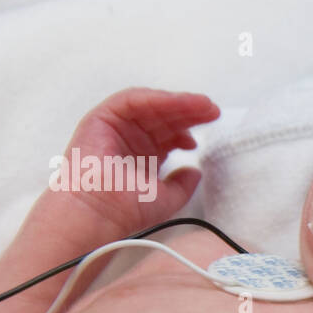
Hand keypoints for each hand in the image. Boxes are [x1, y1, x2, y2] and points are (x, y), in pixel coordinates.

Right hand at [52, 87, 219, 231]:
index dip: (191, 128)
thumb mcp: (166, 198)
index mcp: (144, 155)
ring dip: (177, 102)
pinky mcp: (101, 118)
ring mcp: (115, 127)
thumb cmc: (124, 210)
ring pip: (150, 106)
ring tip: (202, 105)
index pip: (171, 133)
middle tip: (213, 110)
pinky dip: (154, 99)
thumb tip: (196, 172)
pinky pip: (130, 101)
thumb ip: (183, 185)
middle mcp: (130, 139)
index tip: (211, 127)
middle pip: (164, 117)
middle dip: (190, 112)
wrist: (99, 213)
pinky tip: (176, 102)